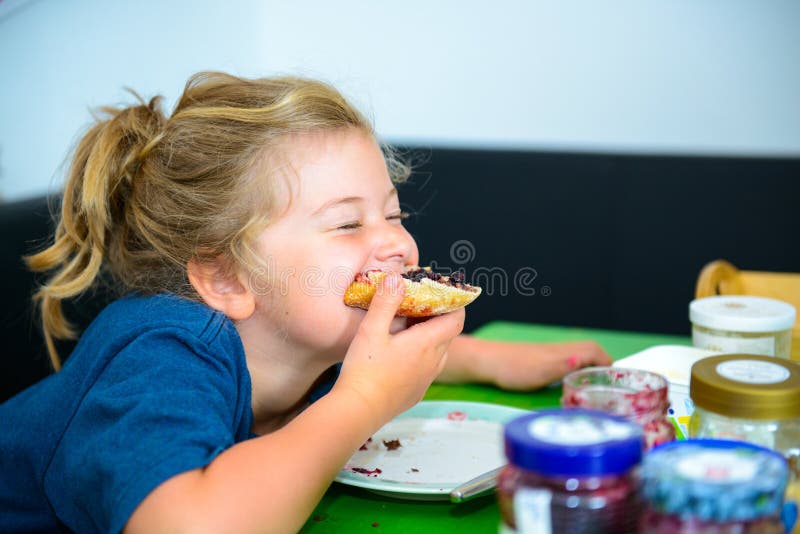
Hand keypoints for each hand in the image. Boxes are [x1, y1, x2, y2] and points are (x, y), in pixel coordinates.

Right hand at [335, 273, 464, 424]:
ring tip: (411, 327)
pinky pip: (428, 369)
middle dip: (440, 317)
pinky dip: (423, 355)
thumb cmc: (364, 370)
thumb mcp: (371, 330)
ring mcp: (425, 380)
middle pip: (448, 334)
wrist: (358, 411)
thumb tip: (397, 279)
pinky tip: (401, 353)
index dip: (456, 304)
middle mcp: (432, 363)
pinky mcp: (416, 393)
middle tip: (422, 304)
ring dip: (432, 337)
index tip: (445, 293)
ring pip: (440, 352)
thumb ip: (385, 302)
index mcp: (426, 344)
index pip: (456, 320)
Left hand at [441, 337, 611, 390]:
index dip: (609, 365)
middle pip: (591, 354)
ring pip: (579, 358)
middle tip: (608, 389)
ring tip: (594, 389)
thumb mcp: (542, 370)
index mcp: (566, 352)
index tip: (616, 382)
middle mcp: (562, 351)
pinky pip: (567, 364)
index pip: (597, 352)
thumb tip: (583, 361)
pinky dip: (575, 372)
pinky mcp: (542, 362)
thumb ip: (563, 366)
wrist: (489, 363)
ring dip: (589, 370)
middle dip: (603, 368)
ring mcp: (551, 355)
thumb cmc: (515, 367)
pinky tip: (570, 385)